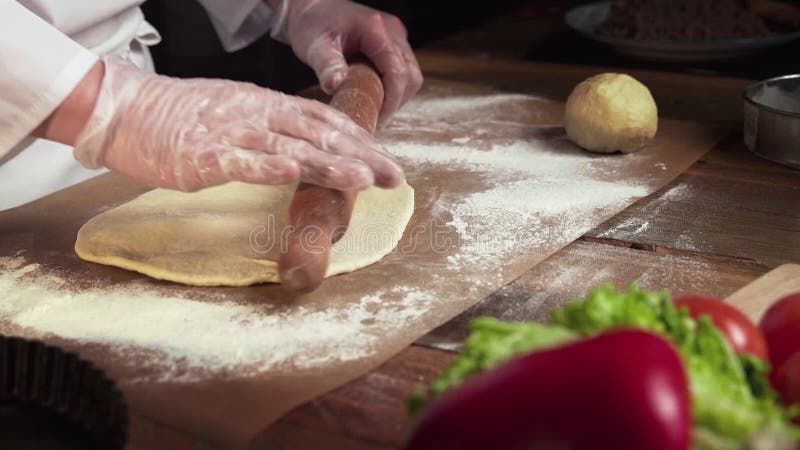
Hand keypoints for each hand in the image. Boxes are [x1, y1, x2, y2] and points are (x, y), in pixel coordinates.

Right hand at [73, 57, 403, 191]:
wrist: (127, 109)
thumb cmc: (183, 115)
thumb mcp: (237, 109)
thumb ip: (272, 125)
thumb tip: (308, 145)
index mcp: (265, 103)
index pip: (322, 119)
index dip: (357, 138)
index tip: (384, 159)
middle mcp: (256, 113)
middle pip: (317, 133)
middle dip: (359, 155)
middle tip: (393, 175)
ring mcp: (231, 134)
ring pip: (288, 148)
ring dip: (328, 163)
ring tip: (362, 178)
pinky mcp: (203, 156)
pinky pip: (240, 161)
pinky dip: (267, 167)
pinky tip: (294, 175)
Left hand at [269, 0, 422, 121]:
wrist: (312, 8)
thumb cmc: (311, 24)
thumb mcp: (314, 45)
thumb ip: (326, 64)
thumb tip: (334, 85)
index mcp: (374, 29)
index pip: (397, 70)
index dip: (391, 98)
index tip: (377, 117)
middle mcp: (392, 30)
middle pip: (411, 75)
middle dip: (396, 100)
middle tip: (375, 117)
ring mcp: (396, 36)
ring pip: (412, 74)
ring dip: (397, 95)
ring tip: (374, 107)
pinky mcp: (394, 42)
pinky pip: (405, 70)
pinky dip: (394, 87)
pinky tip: (374, 94)